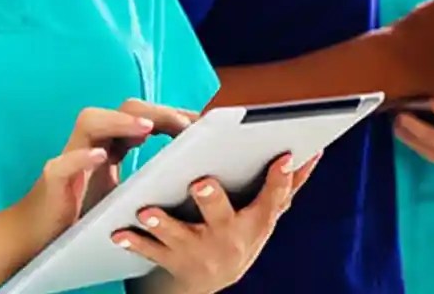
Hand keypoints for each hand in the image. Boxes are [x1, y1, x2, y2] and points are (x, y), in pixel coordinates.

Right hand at [8, 99, 196, 251]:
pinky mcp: (52, 181)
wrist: (38, 238)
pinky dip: (80, 158)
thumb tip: (190, 177)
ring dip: (119, 122)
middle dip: (152, 111)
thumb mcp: (124, 197)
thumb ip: (148, 181)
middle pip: (119, 110)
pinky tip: (99, 157)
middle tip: (183, 122)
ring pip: (89, 122)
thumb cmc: (82, 216)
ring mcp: (69, 158)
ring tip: (146, 128)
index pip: (140, 117)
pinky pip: (62, 163)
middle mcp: (90, 145)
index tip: (198, 122)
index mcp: (109, 147)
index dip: (168, 115)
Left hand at [116, 153, 320, 293]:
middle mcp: (228, 239)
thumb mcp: (265, 217)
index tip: (282, 156)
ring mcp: (198, 252)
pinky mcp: (170, 261)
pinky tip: (119, 232)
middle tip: (201, 182)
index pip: (272, 200)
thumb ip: (286, 186)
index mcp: (255, 223)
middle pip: (221, 218)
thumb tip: (314, 152)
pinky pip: (149, 251)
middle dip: (212, 200)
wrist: (207, 282)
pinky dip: (134, 242)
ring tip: (146, 209)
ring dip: (163, 223)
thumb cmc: (238, 234)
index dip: (280, 181)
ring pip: (179, 236)